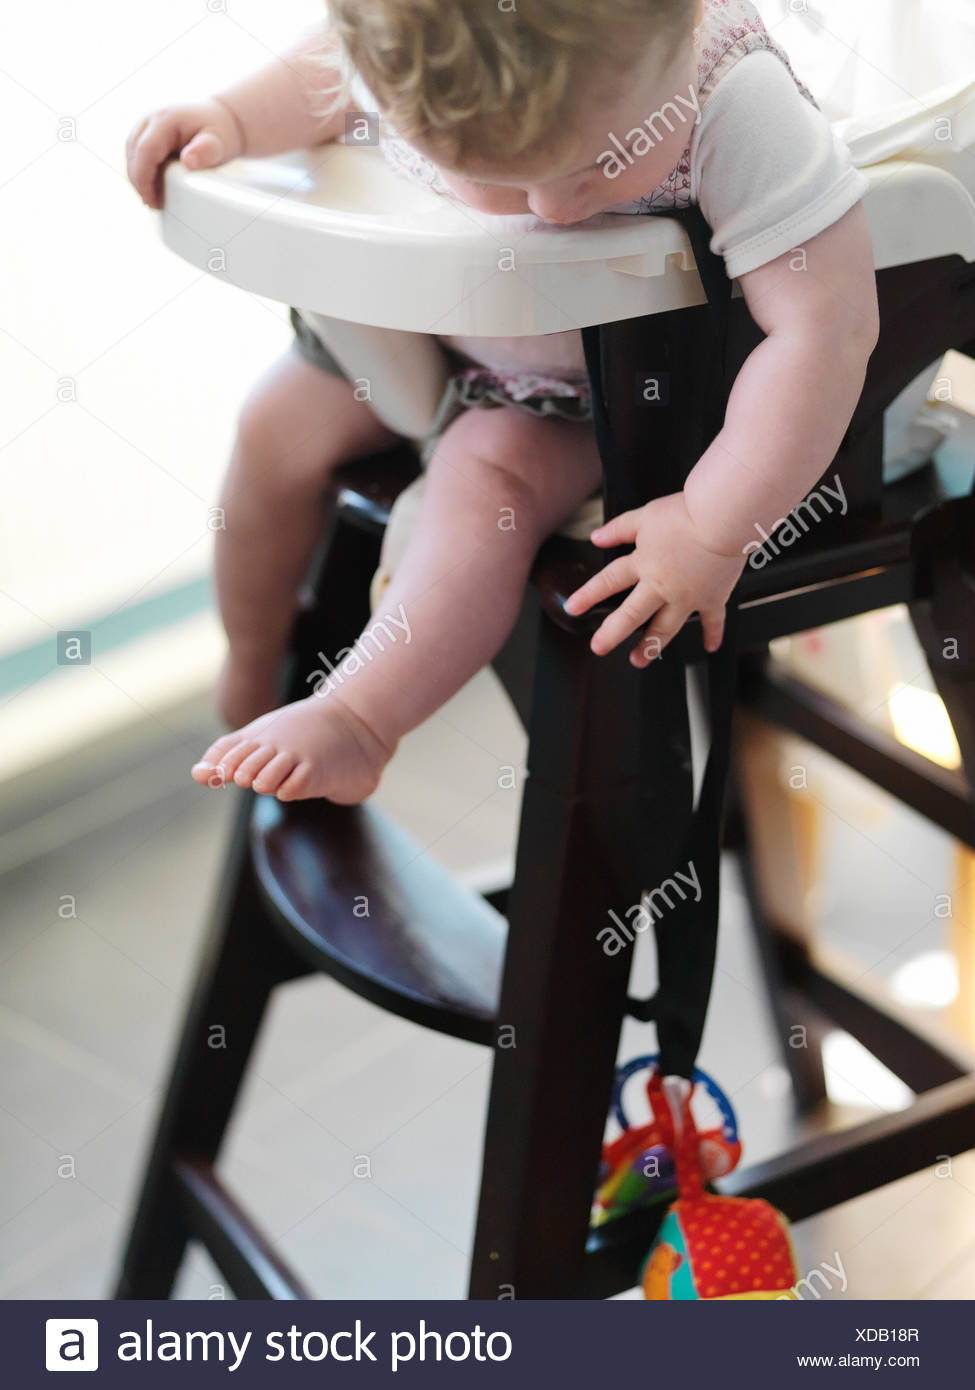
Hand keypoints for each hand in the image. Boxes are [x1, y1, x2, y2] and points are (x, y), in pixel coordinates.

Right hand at [125, 97, 244, 208]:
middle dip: (140, 183)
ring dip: (139, 179)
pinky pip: (135, 155)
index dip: (144, 178)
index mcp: (165, 120)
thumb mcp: (218, 143)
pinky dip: (141, 173)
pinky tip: (152, 188)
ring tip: (154, 199)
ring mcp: (144, 125)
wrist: (218, 118)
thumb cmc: (218, 132)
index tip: (152, 200)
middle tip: (155, 204)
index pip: (145, 150)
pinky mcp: (144, 134)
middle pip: (133, 154)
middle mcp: (150, 119)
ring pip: (131, 156)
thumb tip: (188, 162)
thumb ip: (205, 151)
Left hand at [564, 491, 744, 666]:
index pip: (608, 582)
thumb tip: (597, 537)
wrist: (723, 519)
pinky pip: (713, 621)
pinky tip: (709, 646)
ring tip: (638, 659)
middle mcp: (662, 586)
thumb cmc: (687, 514)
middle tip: (599, 647)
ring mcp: (687, 597)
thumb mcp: (645, 516)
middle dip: (612, 634)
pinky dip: (712, 635)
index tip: (573, 608)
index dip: (588, 595)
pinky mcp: (713, 598)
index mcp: (643, 564)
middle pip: (631, 615)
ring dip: (651, 646)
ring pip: (665, 628)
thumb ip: (619, 529)